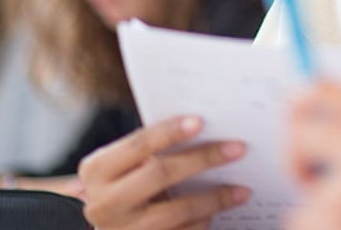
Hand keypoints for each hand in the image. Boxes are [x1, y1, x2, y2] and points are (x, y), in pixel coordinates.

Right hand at [79, 116, 249, 229]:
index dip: (170, 132)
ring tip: (242, 190)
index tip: (201, 121)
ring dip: (214, 199)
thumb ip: (150, 151)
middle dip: (203, 159)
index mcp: (98, 171)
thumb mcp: (122, 167)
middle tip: (238, 148)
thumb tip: (203, 129)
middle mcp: (105, 203)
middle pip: (160, 174)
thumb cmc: (123, 187)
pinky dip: (203, 223)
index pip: (138, 144)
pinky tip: (221, 214)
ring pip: (176, 211)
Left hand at [286, 81, 340, 229]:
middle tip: (309, 173)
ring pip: (302, 187)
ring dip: (317, 202)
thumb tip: (313, 105)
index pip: (323, 90)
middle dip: (296, 155)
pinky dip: (322, 226)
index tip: (292, 110)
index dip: (299, 99)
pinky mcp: (337, 221)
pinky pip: (304, 220)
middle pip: (298, 134)